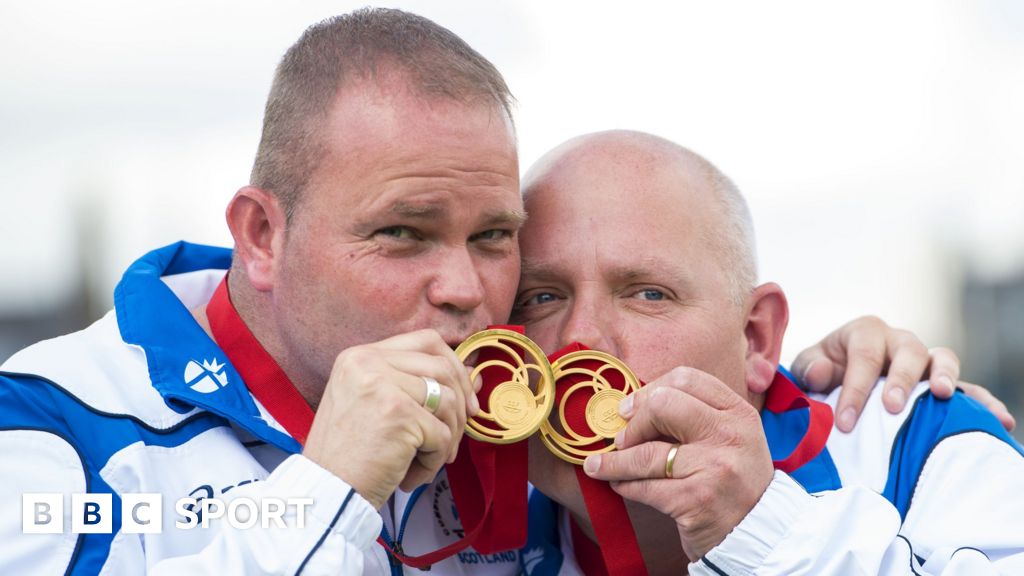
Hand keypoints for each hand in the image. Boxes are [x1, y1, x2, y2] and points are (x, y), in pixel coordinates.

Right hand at [302, 329, 478, 509]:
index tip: (464, 396)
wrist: (327, 493)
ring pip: (448, 400)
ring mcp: (384, 385)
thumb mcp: (377, 405)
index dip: (454, 365)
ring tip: (427, 459)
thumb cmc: (351, 455)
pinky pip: (442, 435)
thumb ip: (417, 383)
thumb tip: (473, 373)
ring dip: (448, 436)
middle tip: (457, 434)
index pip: (426, 341)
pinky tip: (410, 475)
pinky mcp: (399, 414)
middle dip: (461, 402)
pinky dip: (435, 461)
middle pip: (442, 366)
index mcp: (360, 356)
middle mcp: (368, 363)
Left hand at [582, 367, 773, 559]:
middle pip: (663, 405)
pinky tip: (618, 484)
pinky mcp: (696, 500)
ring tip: (598, 465)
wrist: (758, 535)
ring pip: (645, 452)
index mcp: (738, 413)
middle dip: (633, 422)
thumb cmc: (733, 482)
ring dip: (613, 460)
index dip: (649, 390)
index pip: (686, 379)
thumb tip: (632, 407)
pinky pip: (644, 486)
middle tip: (621, 439)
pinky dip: (623, 484)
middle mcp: (729, 435)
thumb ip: (694, 417)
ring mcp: (714, 467)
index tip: (629, 408)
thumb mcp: (729, 439)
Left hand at [791, 316, 1013, 431]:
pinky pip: (967, 387)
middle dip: (901, 380)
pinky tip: (998, 419)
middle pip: (908, 352)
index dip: (855, 389)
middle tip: (892, 408)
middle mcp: (898, 341)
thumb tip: (825, 372)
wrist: (838, 379)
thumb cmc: (824, 373)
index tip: (845, 423)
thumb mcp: (809, 367)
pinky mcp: (940, 382)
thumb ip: (810, 367)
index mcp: (864, 332)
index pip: (863, 356)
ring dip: (947, 377)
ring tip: (944, 396)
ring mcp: (923, 361)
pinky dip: (981, 400)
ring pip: (942, 359)